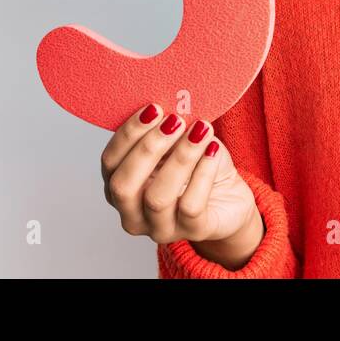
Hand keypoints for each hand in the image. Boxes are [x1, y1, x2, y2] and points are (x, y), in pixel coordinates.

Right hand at [101, 103, 263, 268]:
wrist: (230, 196)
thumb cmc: (197, 166)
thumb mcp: (176, 144)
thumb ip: (164, 131)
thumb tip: (164, 108)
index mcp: (120, 187)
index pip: (110, 163)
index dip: (128, 135)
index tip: (153, 109)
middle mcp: (132, 214)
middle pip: (123, 185)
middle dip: (148, 148)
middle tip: (175, 120)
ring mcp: (160, 229)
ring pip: (157, 198)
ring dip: (180, 158)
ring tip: (201, 130)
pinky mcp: (192, 232)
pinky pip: (191, 205)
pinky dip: (202, 172)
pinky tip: (213, 149)